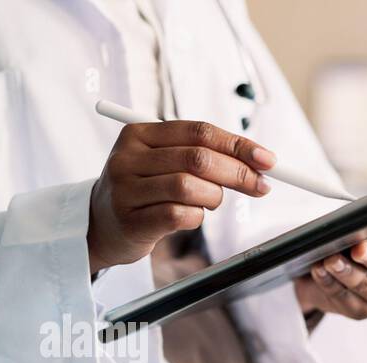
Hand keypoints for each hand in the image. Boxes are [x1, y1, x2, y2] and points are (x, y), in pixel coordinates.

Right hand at [87, 121, 275, 273]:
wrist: (99, 227)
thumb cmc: (143, 191)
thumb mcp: (162, 162)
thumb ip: (201, 154)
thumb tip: (258, 161)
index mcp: (138, 134)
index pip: (198, 132)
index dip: (238, 145)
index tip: (267, 160)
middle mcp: (127, 158)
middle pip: (197, 158)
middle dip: (237, 172)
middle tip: (260, 186)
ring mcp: (126, 190)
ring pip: (190, 187)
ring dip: (213, 197)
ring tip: (209, 202)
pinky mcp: (130, 221)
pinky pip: (180, 216)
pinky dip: (197, 217)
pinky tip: (191, 218)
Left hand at [295, 226, 366, 321]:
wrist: (332, 269)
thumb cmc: (354, 240)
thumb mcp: (364, 227)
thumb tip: (355, 220)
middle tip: (359, 249)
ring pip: (366, 286)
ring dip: (347, 272)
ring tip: (330, 260)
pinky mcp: (362, 311)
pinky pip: (344, 298)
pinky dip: (329, 282)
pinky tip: (319, 271)